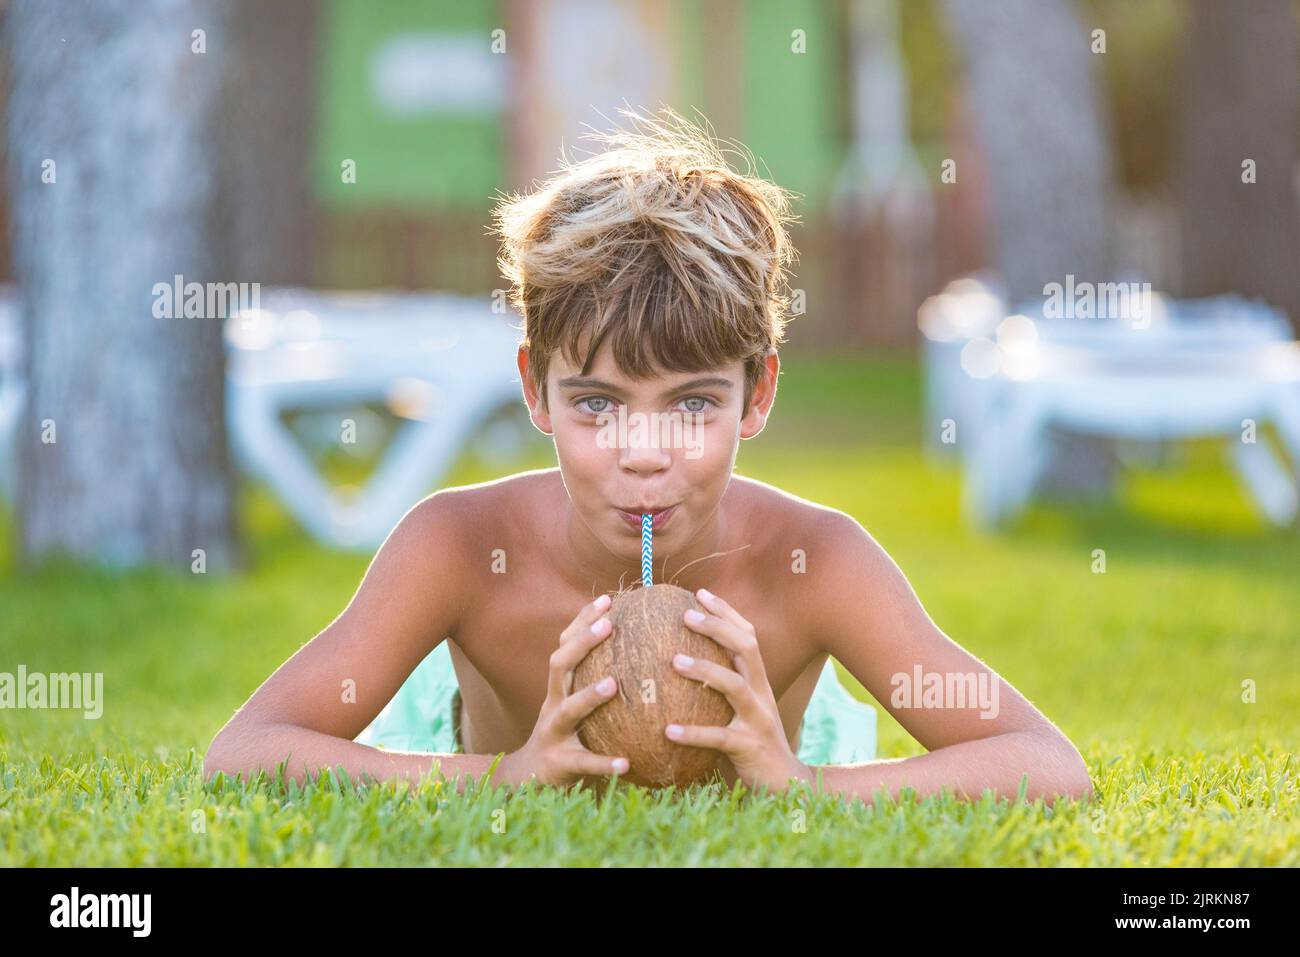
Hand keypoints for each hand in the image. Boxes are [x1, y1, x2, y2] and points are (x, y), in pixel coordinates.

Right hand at [496, 593, 630, 787]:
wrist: (530, 778)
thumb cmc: (566, 734)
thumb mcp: (576, 703)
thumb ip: (601, 679)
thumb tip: (645, 653)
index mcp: (559, 686)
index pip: (566, 644)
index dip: (582, 620)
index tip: (607, 599)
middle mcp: (553, 703)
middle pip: (560, 665)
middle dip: (582, 643)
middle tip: (609, 625)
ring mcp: (553, 732)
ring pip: (568, 709)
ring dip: (589, 695)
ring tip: (613, 684)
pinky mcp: (560, 764)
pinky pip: (584, 762)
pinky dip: (603, 763)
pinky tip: (625, 764)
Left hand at [667, 588, 813, 794]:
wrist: (786, 786)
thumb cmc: (751, 744)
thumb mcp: (739, 711)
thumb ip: (718, 690)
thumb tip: (673, 666)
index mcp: (758, 682)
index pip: (746, 636)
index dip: (726, 612)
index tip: (700, 592)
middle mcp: (761, 694)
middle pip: (746, 649)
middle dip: (717, 627)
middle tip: (685, 613)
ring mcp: (758, 720)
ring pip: (734, 686)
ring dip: (705, 670)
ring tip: (673, 661)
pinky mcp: (749, 748)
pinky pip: (718, 737)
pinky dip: (694, 733)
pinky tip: (668, 732)